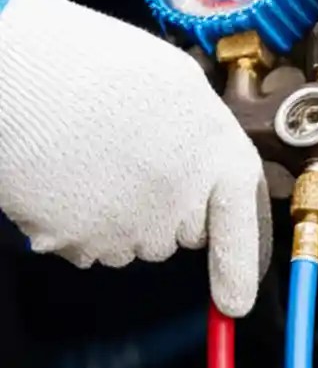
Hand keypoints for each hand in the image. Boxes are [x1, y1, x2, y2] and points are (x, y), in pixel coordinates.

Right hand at [0, 0, 270, 316]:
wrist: (25, 71)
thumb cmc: (100, 64)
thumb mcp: (180, 87)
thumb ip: (203, 140)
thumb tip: (206, 173)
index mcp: (218, 157)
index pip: (242, 225)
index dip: (240, 267)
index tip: (237, 303)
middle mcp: (182, 202)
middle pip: (183, 234)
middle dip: (169, 211)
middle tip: (136, 161)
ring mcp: (128, 227)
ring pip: (134, 243)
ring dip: (121, 217)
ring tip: (94, 162)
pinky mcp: (76, 242)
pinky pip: (85, 247)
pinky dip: (76, 225)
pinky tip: (65, 180)